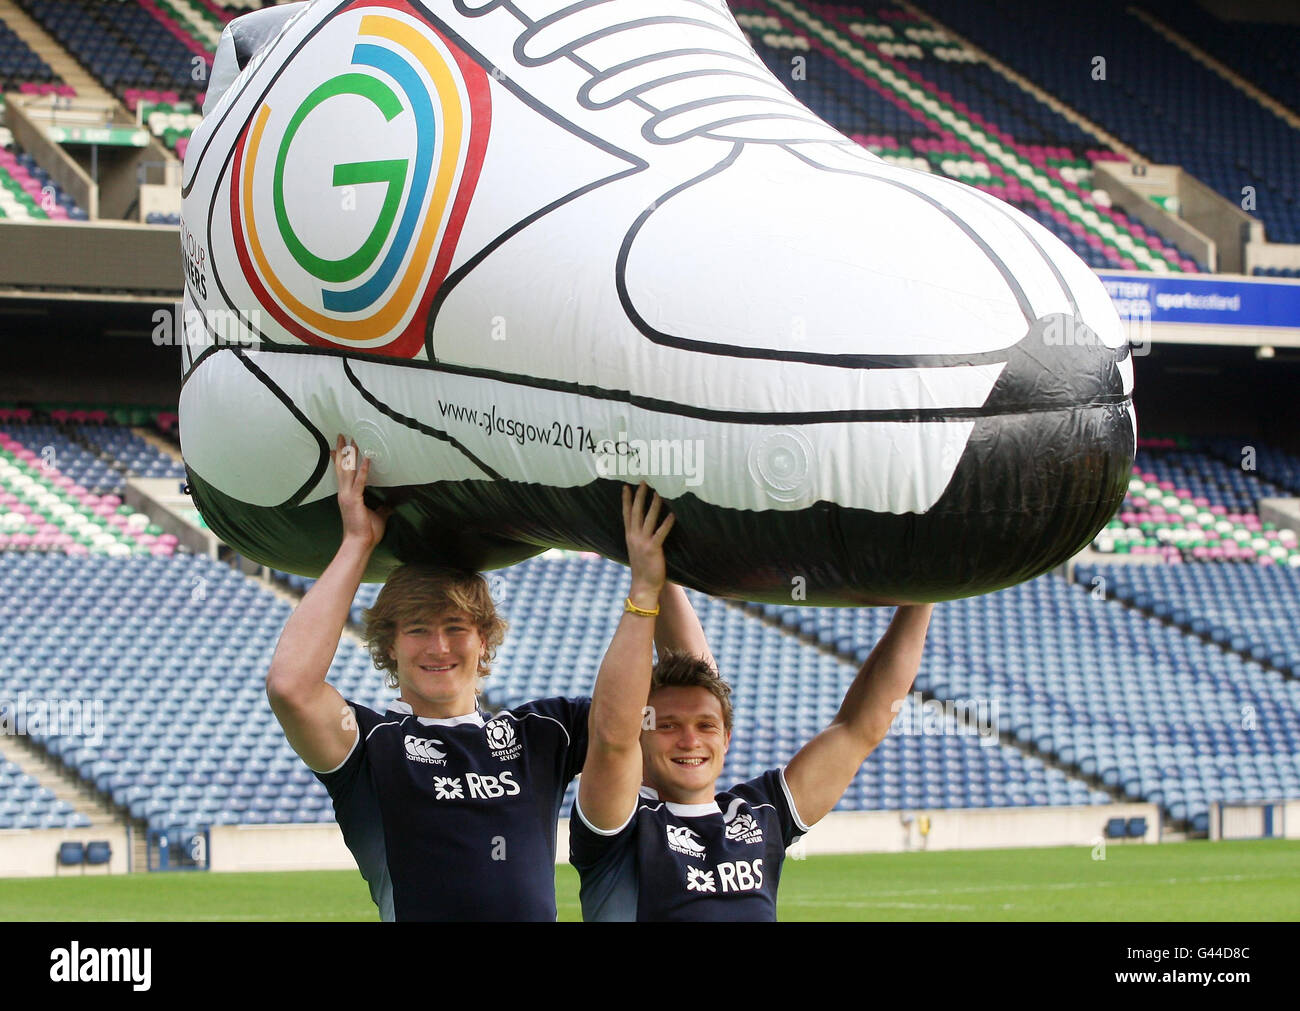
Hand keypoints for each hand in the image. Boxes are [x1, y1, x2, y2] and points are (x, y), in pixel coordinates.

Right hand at [333, 434, 392, 548]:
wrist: (358, 544)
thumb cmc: (366, 532)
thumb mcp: (377, 516)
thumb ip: (382, 508)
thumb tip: (390, 505)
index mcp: (347, 495)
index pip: (342, 473)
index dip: (340, 460)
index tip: (337, 447)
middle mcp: (344, 493)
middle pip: (342, 467)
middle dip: (342, 450)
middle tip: (342, 435)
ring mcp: (347, 496)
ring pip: (348, 470)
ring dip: (351, 455)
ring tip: (352, 440)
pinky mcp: (354, 500)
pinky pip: (360, 481)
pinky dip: (364, 470)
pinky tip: (368, 458)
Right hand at [623, 482, 673, 601]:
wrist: (643, 586)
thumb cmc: (643, 569)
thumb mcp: (637, 550)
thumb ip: (639, 538)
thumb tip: (645, 528)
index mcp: (629, 536)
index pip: (626, 514)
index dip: (625, 500)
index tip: (626, 486)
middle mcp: (634, 537)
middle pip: (636, 512)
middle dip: (639, 496)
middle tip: (643, 481)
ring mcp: (642, 542)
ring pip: (648, 519)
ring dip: (654, 504)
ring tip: (659, 492)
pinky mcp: (653, 549)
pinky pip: (660, 533)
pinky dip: (667, 523)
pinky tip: (673, 514)